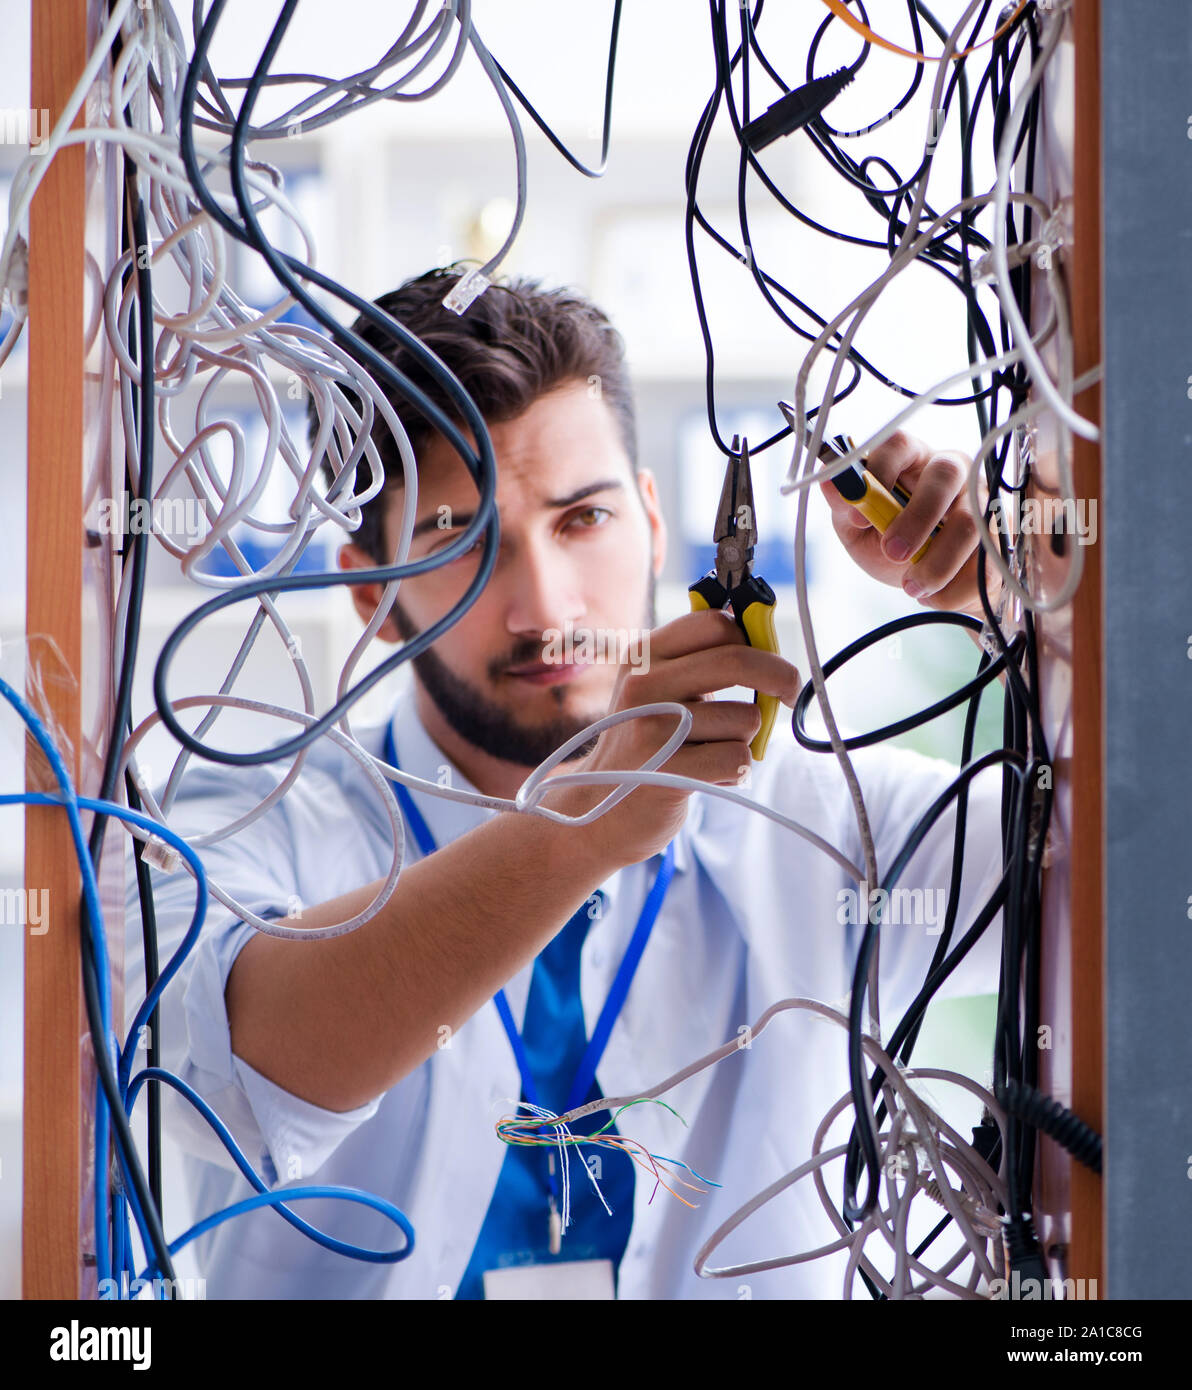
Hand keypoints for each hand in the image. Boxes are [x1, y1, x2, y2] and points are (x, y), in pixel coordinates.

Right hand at [545, 609, 800, 866]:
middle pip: (737, 660)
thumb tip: (762, 631)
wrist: (598, 808)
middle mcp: (641, 685)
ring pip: (746, 718)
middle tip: (789, 693)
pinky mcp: (664, 770)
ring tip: (710, 752)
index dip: (754, 639)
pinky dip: (734, 770)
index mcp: (643, 655)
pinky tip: (708, 775)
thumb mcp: (657, 689)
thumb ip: (701, 661)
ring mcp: (650, 728)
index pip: (715, 624)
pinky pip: (737, 758)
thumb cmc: (645, 743)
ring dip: (744, 739)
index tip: (767, 659)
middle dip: (780, 676)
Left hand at [819, 430, 994, 619]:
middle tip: (892, 552)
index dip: (878, 471)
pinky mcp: (1002, 539)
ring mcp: (983, 502)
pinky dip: (951, 590)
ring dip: (934, 565)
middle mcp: (954, 471)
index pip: (899, 444)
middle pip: (945, 475)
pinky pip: (984, 564)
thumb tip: (832, 485)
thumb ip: (844, 508)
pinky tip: (933, 594)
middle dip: (915, 519)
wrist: (930, 586)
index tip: (858, 512)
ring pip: (969, 524)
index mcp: (913, 460)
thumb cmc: (893, 546)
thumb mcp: (857, 529)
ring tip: (910, 586)